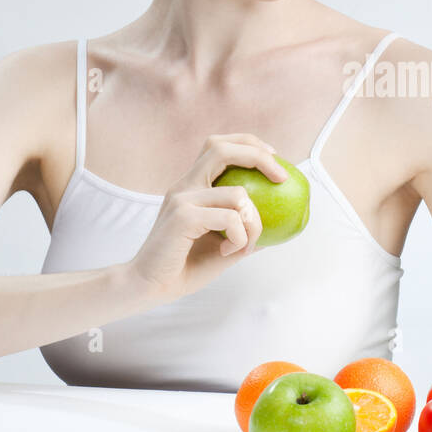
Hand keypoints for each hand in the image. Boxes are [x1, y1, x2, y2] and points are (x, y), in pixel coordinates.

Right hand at [127, 133, 288, 301]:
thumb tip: (280, 225)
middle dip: (258, 155)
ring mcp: (181, 198)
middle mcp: (184, 185)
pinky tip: (228, 251)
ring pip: (237, 194)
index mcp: (191, 185)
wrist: (150, 287)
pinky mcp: (182, 216)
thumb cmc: (185, 267)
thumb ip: (246, 230)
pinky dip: (240, 237)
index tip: (275, 161)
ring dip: (254, 223)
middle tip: (281, 178)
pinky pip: (230, 218)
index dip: (249, 144)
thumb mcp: (225, 245)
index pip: (218, 146)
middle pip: (221, 148)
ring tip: (245, 246)